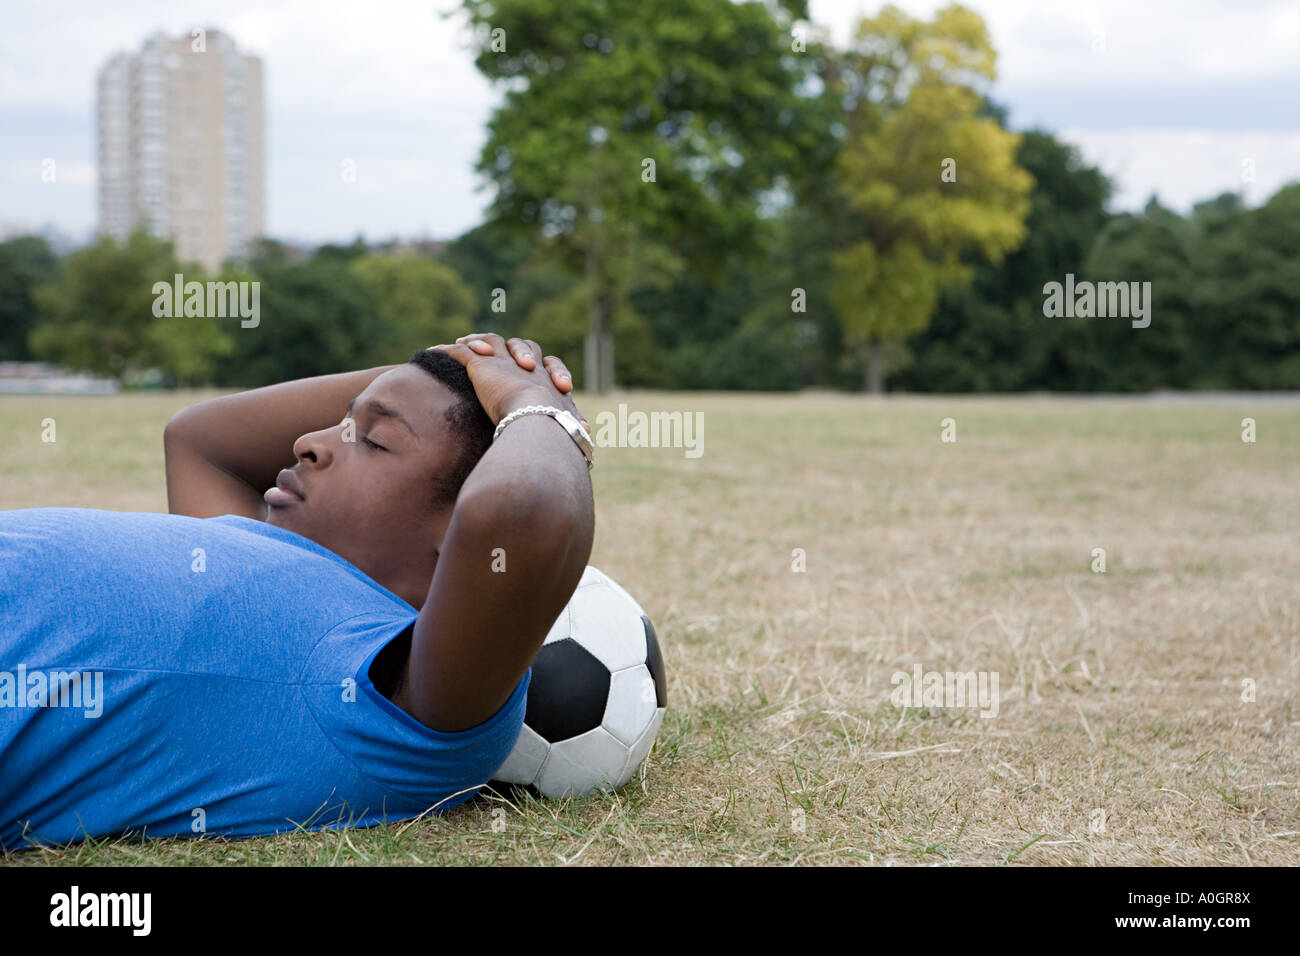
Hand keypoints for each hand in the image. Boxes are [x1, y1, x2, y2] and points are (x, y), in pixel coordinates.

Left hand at [430, 334, 588, 431]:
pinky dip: (447, 351)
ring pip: (493, 341)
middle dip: (511, 347)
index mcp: (549, 380)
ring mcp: (506, 362)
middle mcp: (530, 366)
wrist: (540, 417)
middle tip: (493, 352)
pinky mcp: (482, 364)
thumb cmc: (556, 427)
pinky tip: (434, 352)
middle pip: (522, 345)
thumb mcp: (566, 425)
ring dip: (480, 342)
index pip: (547, 363)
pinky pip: (460, 352)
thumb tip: (588, 435)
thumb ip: (571, 426)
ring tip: (465, 343)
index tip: (531, 369)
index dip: (538, 363)